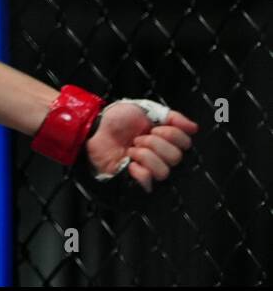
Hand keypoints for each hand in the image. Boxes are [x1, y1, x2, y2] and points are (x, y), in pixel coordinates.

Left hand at [84, 99, 199, 191]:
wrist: (95, 129)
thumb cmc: (118, 120)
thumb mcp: (145, 110)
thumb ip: (172, 117)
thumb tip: (194, 128)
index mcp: (166, 140)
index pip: (185, 144)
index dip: (171, 134)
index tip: (153, 127)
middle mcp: (161, 156)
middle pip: (176, 158)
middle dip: (154, 143)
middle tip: (137, 138)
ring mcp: (149, 170)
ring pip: (164, 171)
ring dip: (144, 155)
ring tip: (131, 149)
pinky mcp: (136, 181)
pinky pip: (148, 181)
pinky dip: (139, 170)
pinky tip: (129, 163)